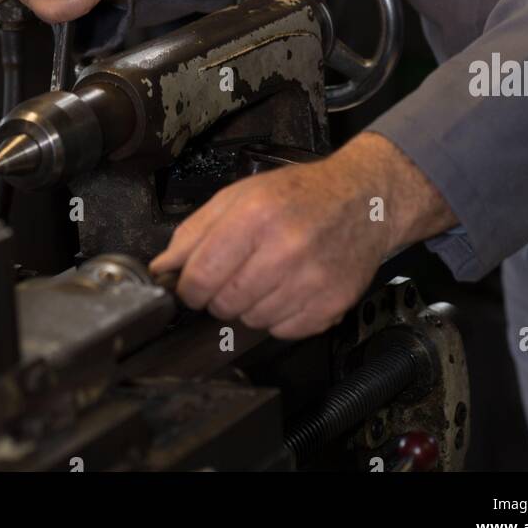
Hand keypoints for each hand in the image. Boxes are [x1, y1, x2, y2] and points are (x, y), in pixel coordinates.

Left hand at [149, 135, 400, 338]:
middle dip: (218, 296)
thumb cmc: (299, 195)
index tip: (193, 284)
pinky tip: (287, 289)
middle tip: (233, 275)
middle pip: (224, 304)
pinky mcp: (330, 305)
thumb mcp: (240, 195)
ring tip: (265, 277)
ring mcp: (311, 281)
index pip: (199, 276)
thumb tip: (163, 269)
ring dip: (249, 307)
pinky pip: (283, 331)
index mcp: (255, 216)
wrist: (364, 202)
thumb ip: (195, 230)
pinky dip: (278, 317)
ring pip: (252, 322)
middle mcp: (285, 249)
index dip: (188, 287)